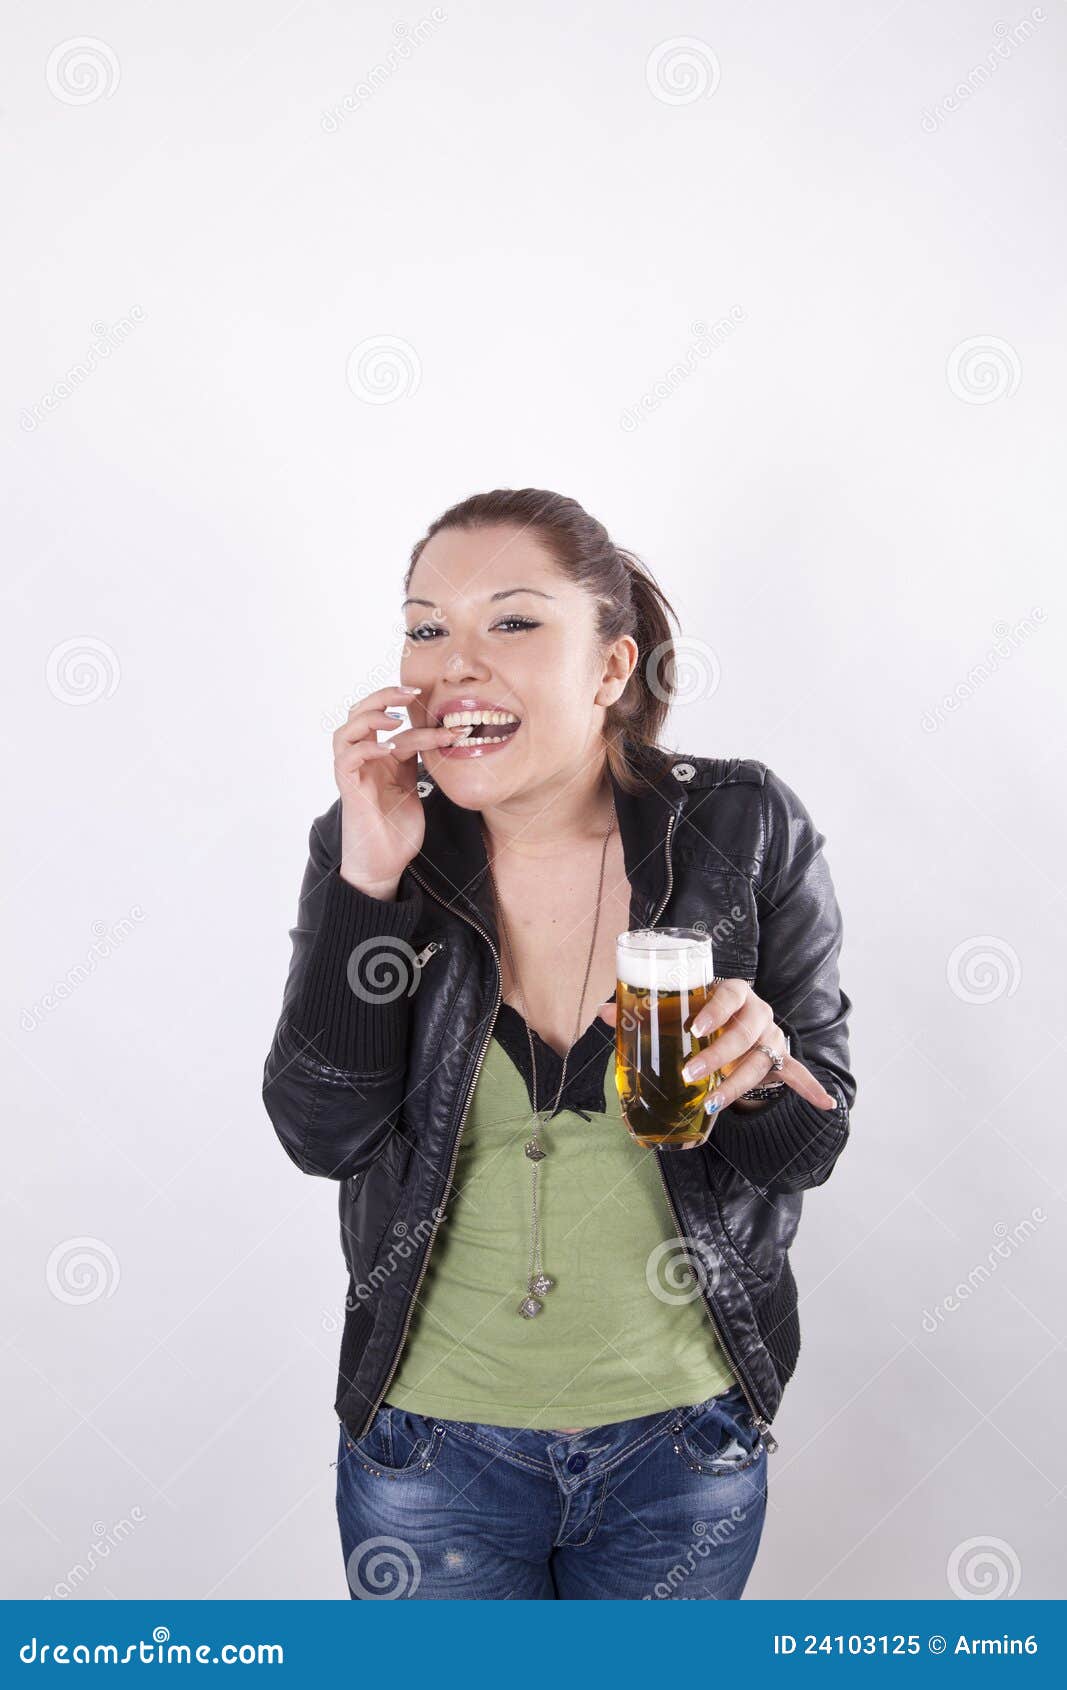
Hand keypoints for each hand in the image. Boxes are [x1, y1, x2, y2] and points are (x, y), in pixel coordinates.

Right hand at [333, 685, 470, 895]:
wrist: (386, 864)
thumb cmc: (397, 829)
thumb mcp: (414, 784)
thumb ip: (416, 759)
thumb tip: (439, 734)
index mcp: (378, 756)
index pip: (386, 717)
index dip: (405, 705)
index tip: (432, 700)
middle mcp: (362, 759)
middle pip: (359, 713)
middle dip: (383, 696)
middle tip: (411, 693)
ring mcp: (353, 773)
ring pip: (346, 730)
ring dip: (371, 718)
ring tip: (396, 719)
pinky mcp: (349, 790)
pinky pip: (347, 759)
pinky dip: (367, 748)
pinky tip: (388, 749)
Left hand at [598, 979, 836, 1150]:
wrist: (739, 1018)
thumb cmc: (706, 1012)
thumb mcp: (681, 1007)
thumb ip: (646, 1010)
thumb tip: (603, 1013)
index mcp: (733, 992)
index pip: (728, 995)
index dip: (713, 1010)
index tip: (694, 1027)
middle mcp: (757, 1012)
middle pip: (744, 1033)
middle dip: (718, 1056)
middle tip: (691, 1075)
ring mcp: (771, 1037)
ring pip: (762, 1059)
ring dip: (739, 1083)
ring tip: (715, 1102)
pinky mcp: (780, 1059)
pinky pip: (797, 1073)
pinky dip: (810, 1088)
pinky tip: (825, 1102)